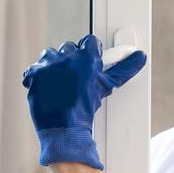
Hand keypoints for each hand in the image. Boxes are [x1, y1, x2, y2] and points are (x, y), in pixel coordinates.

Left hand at [22, 34, 146, 169]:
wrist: (64, 130)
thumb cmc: (85, 110)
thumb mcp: (106, 88)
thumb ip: (123, 69)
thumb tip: (140, 56)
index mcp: (86, 58)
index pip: (89, 42)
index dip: (90, 53)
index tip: (89, 64)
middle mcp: (66, 57)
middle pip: (69, 48)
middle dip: (72, 61)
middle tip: (74, 79)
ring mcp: (48, 65)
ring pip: (50, 55)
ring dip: (54, 65)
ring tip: (59, 83)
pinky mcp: (33, 74)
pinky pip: (33, 69)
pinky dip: (37, 77)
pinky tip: (45, 88)